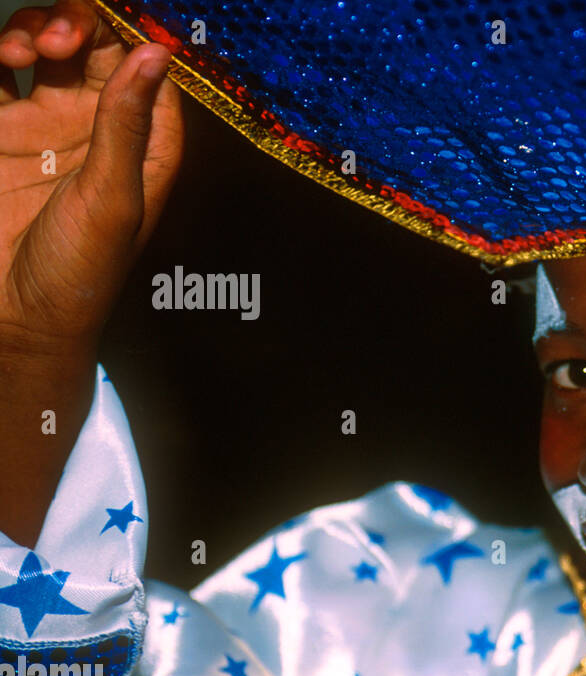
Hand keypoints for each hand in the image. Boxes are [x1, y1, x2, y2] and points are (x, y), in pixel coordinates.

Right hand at [0, 0, 181, 356]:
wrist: (14, 318)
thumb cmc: (79, 273)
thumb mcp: (112, 197)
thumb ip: (126, 124)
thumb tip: (154, 53)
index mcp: (146, 147)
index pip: (152, 70)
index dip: (136, 32)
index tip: (115, 9)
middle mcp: (100, 130)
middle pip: (98, 48)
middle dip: (79, 24)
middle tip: (59, 41)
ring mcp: (46, 127)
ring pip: (47, 50)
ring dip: (37, 31)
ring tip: (19, 51)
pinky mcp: (0, 131)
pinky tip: (2, 59)